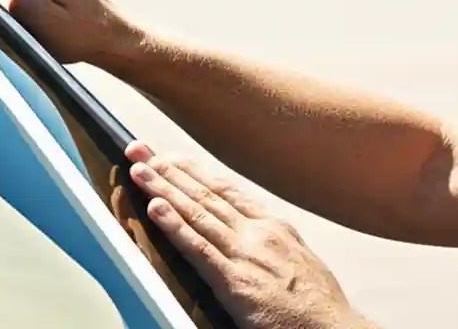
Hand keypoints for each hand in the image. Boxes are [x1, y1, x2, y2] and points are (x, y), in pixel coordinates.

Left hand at [125, 142, 373, 328]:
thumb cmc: (319, 305)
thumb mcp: (298, 258)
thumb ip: (268, 240)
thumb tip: (243, 228)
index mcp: (273, 226)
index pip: (225, 190)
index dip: (193, 171)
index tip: (169, 155)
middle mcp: (258, 233)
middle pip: (205, 194)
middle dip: (169, 171)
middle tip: (140, 151)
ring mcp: (246, 255)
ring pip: (196, 213)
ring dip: (163, 189)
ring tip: (139, 170)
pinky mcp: (235, 282)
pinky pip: (198, 248)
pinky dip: (174, 225)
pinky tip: (154, 208)